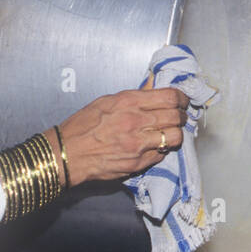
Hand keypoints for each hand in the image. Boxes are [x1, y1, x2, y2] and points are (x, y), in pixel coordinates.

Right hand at [57, 87, 189, 185]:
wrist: (68, 153)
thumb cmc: (83, 126)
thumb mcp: (107, 101)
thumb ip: (134, 96)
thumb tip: (154, 88)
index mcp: (128, 102)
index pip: (170, 97)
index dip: (182, 99)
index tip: (182, 101)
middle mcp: (136, 121)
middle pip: (176, 116)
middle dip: (181, 116)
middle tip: (179, 116)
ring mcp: (138, 144)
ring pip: (174, 137)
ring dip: (175, 134)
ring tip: (169, 132)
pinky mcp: (138, 163)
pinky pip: (161, 154)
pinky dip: (161, 149)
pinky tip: (153, 146)